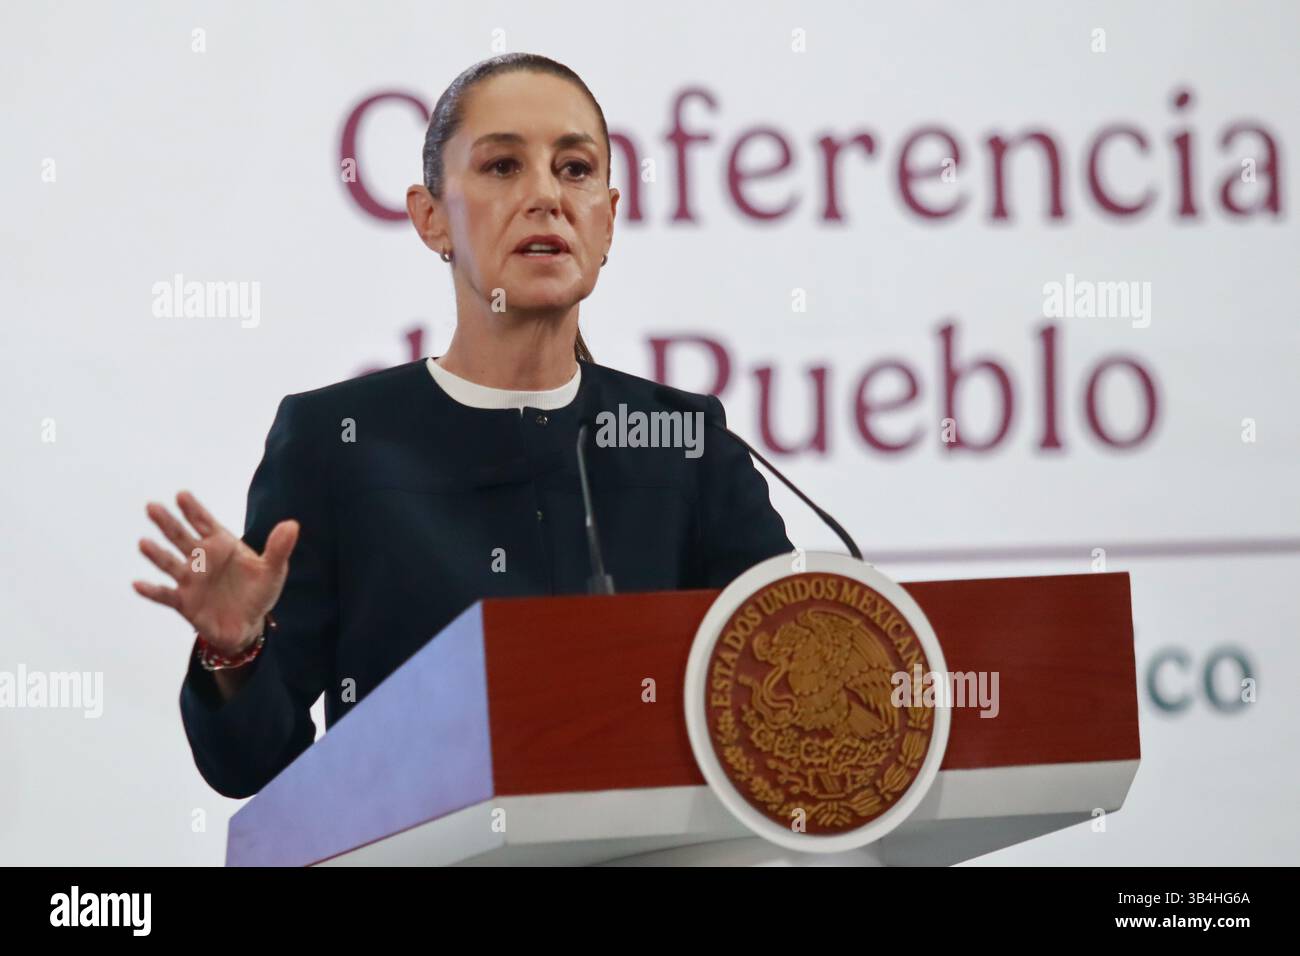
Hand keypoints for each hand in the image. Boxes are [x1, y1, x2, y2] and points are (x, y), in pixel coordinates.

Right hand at [133, 491, 298, 656]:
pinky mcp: (184, 602)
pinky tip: (138, 584)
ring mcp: (190, 579)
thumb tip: (292, 524)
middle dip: (167, 522)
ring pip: (169, 563)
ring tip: (144, 543)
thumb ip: (279, 548)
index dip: (193, 509)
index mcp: (221, 544)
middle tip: (152, 506)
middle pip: (181, 537)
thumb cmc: (258, 591)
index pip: (204, 522)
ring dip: (156, 554)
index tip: (182, 495)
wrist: (248, 625)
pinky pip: (165, 595)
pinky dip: (152, 591)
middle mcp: (201, 558)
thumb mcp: (273, 570)